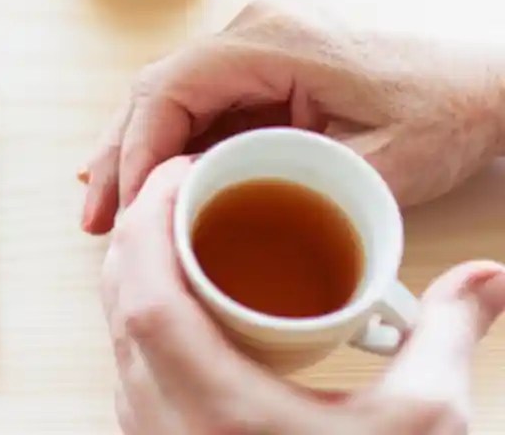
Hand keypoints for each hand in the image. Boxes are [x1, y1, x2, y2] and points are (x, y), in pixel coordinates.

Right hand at [82, 1, 504, 233]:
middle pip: (155, 92)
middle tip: (96, 220)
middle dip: (118, 158)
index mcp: (276, 40)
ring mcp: (255, 45)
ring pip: (166, 99)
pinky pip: (197, 105)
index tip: (126, 208)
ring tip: (107, 212)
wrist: (487, 87)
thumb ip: (299, 179)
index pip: (172, 89)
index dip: (136, 150)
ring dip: (134, 155)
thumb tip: (217, 209)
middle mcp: (254, 30)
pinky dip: (165, 147)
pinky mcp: (261, 67)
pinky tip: (143, 185)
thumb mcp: (384, 163)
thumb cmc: (446, 113)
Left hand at [104, 158, 504, 434]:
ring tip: (180, 223)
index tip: (179, 173)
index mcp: (213, 408)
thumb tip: (491, 276)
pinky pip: (126, 357)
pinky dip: (141, 307)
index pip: (143, 292)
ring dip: (136, 265)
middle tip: (187, 185)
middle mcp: (160, 420)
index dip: (148, 220)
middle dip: (143, 227)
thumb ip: (450, 338)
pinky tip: (178, 290)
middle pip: (117, 297)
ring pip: (114, 327)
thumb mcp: (422, 425)